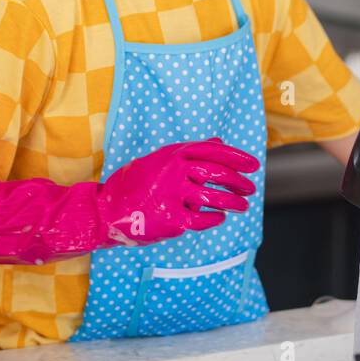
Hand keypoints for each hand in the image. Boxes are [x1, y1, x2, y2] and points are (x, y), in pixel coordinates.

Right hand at [96, 138, 259, 246]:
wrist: (106, 211)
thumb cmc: (133, 185)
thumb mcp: (159, 160)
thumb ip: (189, 153)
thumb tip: (218, 141)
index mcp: (171, 154)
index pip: (212, 151)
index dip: (236, 157)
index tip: (253, 164)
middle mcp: (173, 171)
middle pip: (217, 173)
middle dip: (238, 182)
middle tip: (250, 188)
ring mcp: (172, 194)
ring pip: (214, 197)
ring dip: (233, 202)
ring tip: (242, 206)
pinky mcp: (171, 218)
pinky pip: (202, 218)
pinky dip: (214, 218)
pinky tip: (219, 218)